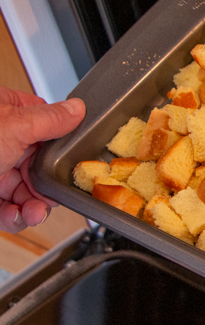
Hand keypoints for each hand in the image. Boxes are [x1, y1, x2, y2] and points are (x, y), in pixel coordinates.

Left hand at [0, 87, 84, 232]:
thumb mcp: (13, 127)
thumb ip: (50, 120)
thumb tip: (77, 109)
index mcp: (5, 115)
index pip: (45, 127)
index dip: (58, 149)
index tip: (64, 163)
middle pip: (38, 165)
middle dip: (45, 186)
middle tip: (48, 195)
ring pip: (26, 190)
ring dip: (33, 206)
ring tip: (32, 212)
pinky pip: (9, 208)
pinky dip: (15, 216)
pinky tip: (15, 216)